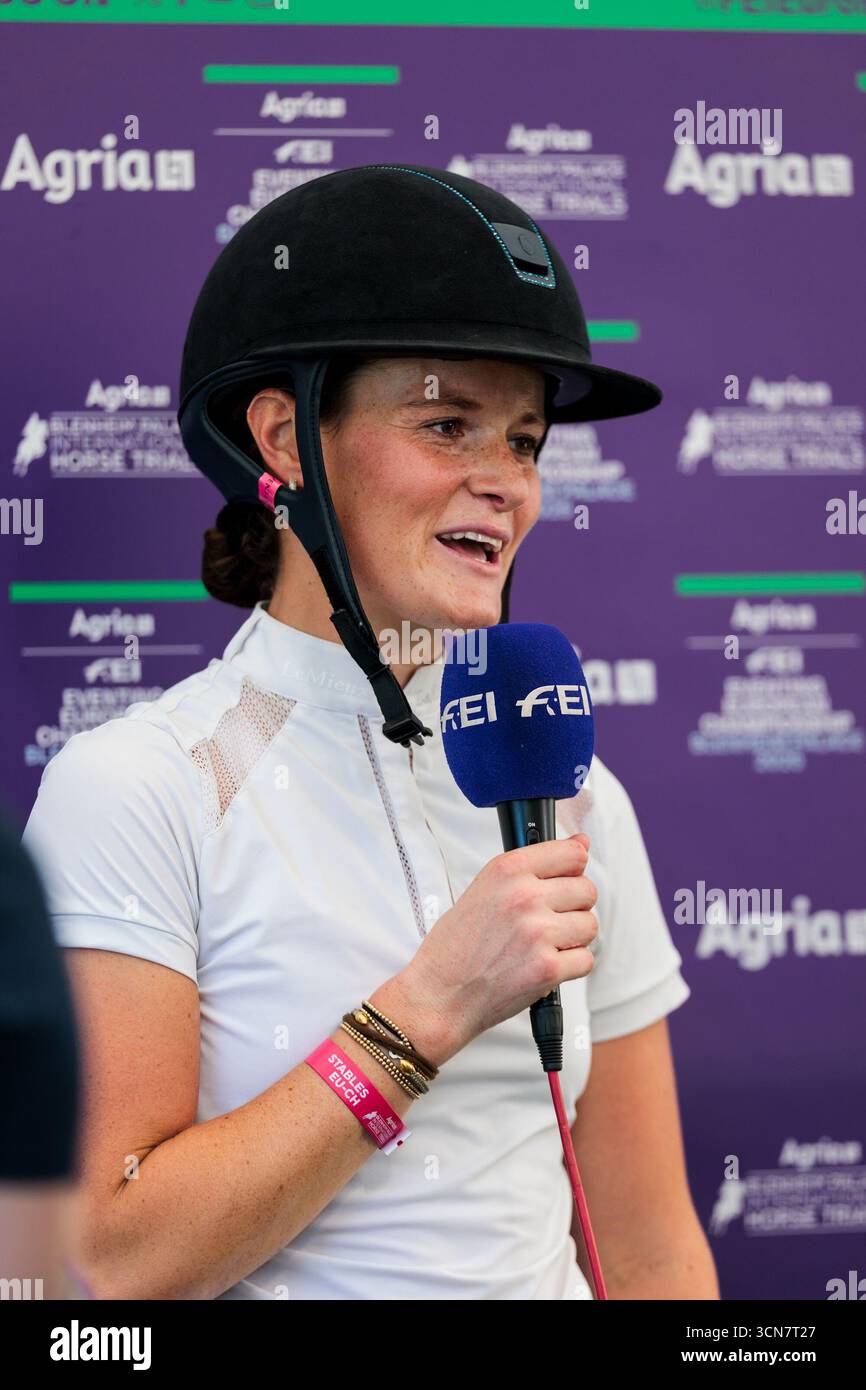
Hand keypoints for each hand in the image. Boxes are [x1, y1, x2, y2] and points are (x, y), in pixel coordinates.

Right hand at [390, 834, 596, 1065]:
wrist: (439, 994)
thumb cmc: (457, 946)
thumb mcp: (485, 888)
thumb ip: (534, 867)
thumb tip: (581, 843)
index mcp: (508, 870)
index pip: (572, 854)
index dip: (574, 869)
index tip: (567, 879)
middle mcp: (525, 896)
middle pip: (586, 890)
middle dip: (573, 908)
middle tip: (547, 921)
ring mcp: (538, 932)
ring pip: (589, 925)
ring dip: (574, 938)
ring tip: (543, 945)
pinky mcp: (548, 968)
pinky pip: (586, 959)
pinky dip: (571, 966)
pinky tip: (544, 965)